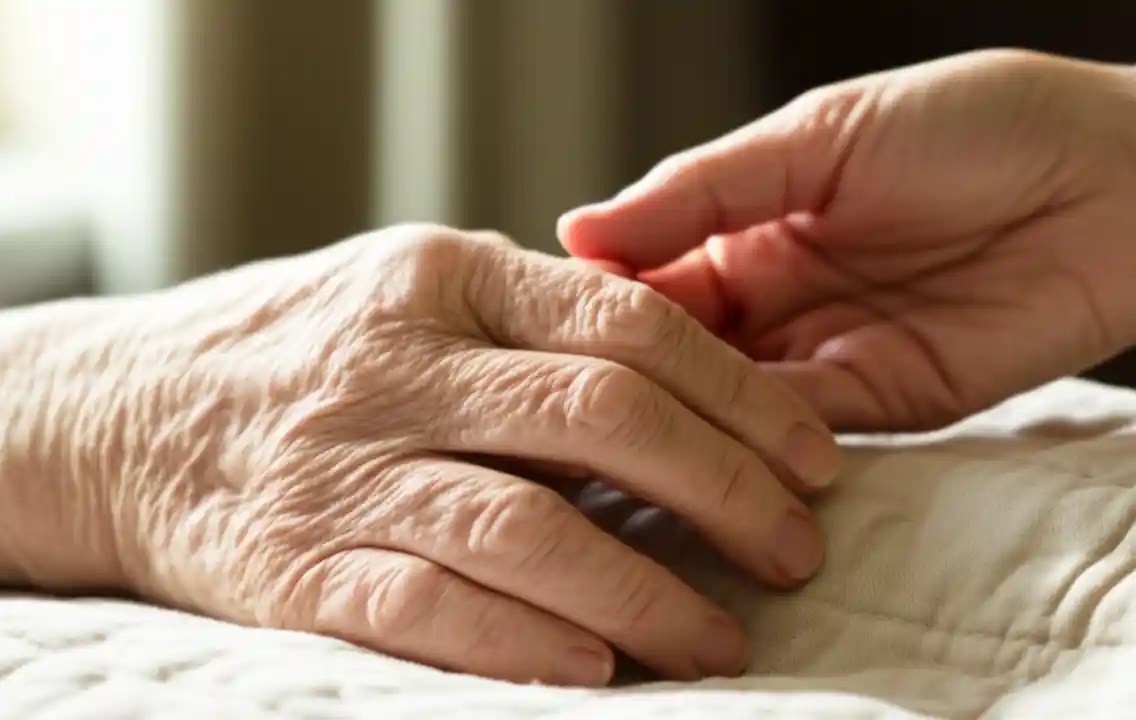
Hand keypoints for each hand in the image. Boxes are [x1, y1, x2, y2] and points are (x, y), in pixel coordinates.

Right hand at [0, 224, 839, 684]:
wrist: (119, 416)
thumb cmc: (295, 351)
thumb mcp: (408, 291)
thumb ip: (527, 321)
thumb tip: (684, 370)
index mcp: (440, 278)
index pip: (624, 322)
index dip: (737, 392)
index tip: (810, 454)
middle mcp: (396, 366)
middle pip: (597, 419)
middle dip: (720, 488)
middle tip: (793, 550)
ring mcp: (344, 468)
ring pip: (523, 527)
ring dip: (642, 591)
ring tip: (719, 639)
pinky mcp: (299, 567)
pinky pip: (428, 608)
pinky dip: (521, 642)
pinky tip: (597, 667)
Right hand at [560, 50, 1135, 429]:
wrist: (1119, 179)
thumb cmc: (977, 125)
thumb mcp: (818, 134)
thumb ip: (701, 188)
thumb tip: (576, 228)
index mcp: (741, 221)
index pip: (640, 276)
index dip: (592, 305)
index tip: (537, 335)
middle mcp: (769, 295)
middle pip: (672, 351)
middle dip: (627, 377)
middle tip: (563, 407)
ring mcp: (819, 353)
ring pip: (724, 403)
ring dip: (682, 423)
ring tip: (616, 445)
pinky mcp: (878, 405)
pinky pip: (797, 433)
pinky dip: (753, 448)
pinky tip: (705, 455)